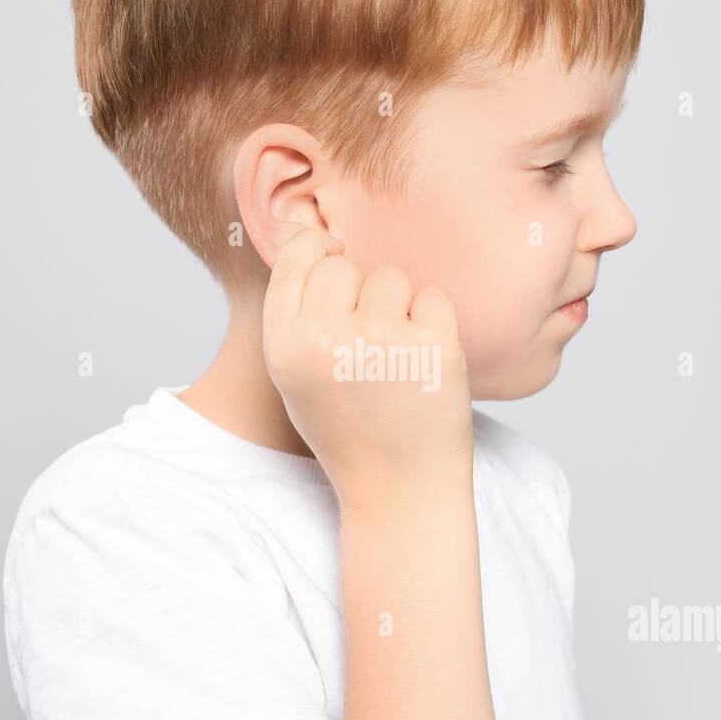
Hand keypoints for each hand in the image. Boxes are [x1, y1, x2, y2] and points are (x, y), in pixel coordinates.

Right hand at [262, 227, 472, 503]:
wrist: (400, 489)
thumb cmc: (348, 428)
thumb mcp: (296, 375)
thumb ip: (295, 310)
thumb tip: (307, 230)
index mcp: (285, 346)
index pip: (298, 255)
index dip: (318, 251)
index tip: (334, 262)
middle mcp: (327, 340)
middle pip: (343, 266)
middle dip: (358, 292)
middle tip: (368, 342)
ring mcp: (382, 341)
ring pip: (391, 278)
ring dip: (399, 307)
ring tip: (396, 358)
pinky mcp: (433, 346)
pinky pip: (433, 297)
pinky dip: (434, 323)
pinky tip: (424, 362)